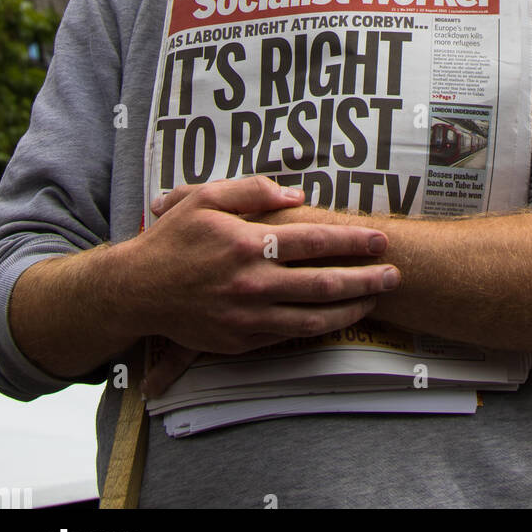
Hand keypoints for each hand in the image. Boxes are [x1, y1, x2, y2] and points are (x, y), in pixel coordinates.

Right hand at [128, 177, 398, 382]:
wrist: (136, 291)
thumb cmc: (173, 238)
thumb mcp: (206, 198)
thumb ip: (252, 191)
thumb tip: (297, 195)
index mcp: (248, 244)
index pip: (315, 241)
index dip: (353, 241)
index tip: (381, 239)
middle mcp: (252, 283)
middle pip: (324, 284)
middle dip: (365, 278)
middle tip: (395, 274)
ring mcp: (247, 317)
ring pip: (313, 319)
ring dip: (350, 309)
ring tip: (376, 299)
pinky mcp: (240, 341)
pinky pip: (289, 338)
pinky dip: (319, 329)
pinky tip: (337, 319)